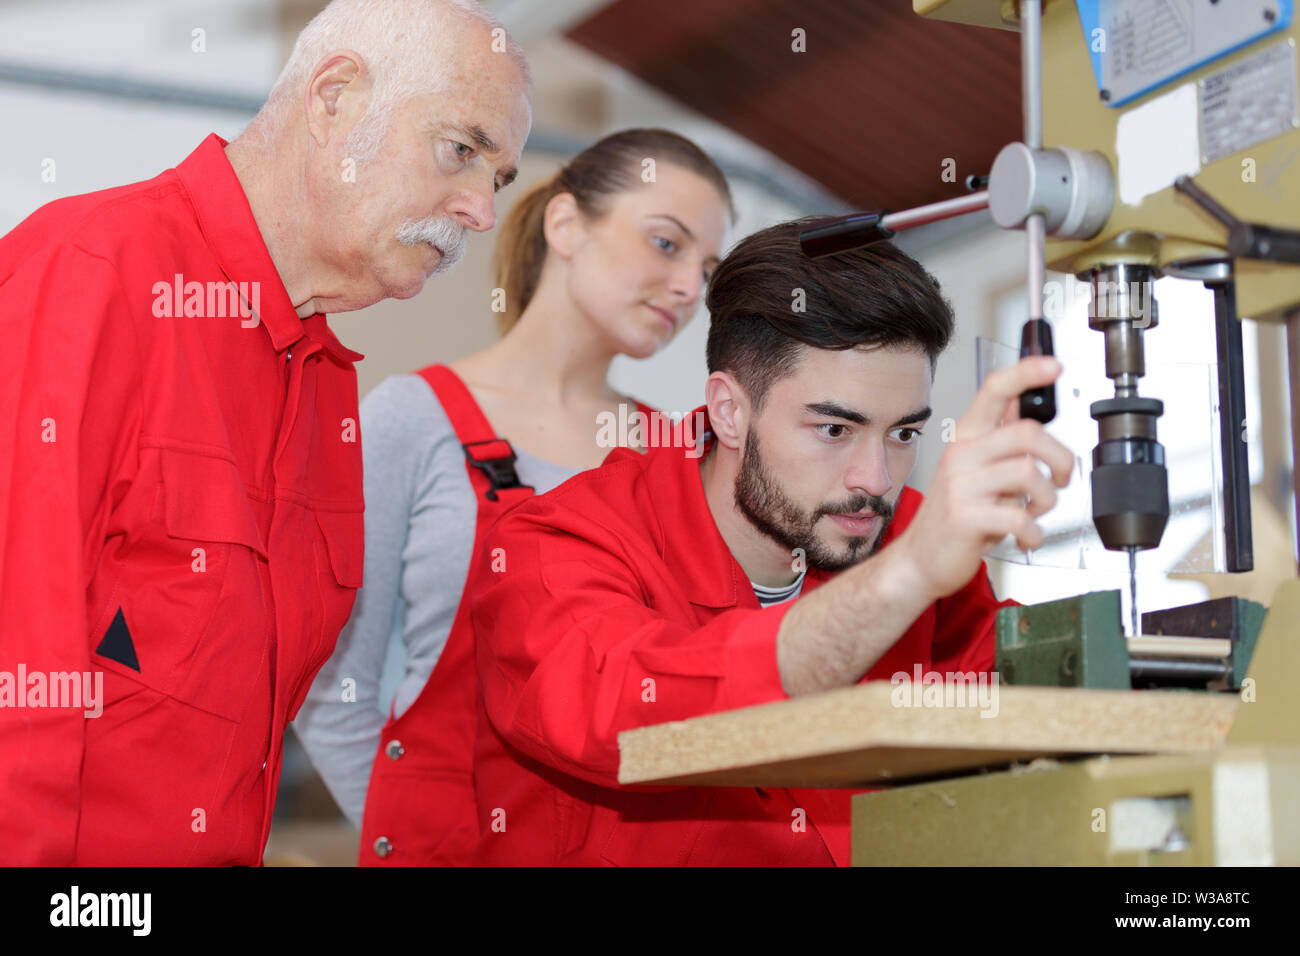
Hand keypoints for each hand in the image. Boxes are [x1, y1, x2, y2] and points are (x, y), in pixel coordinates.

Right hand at [895, 356, 1072, 601]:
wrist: (919, 560)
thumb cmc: (954, 517)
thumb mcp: (975, 471)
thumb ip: (999, 439)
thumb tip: (1020, 401)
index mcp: (966, 439)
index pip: (994, 391)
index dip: (1026, 372)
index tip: (1054, 366)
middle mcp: (961, 456)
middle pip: (1027, 433)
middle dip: (1061, 459)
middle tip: (1061, 480)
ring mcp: (961, 487)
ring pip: (1028, 474)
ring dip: (1047, 500)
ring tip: (1036, 513)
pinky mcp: (965, 518)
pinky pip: (1019, 518)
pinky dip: (1034, 533)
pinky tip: (1026, 537)